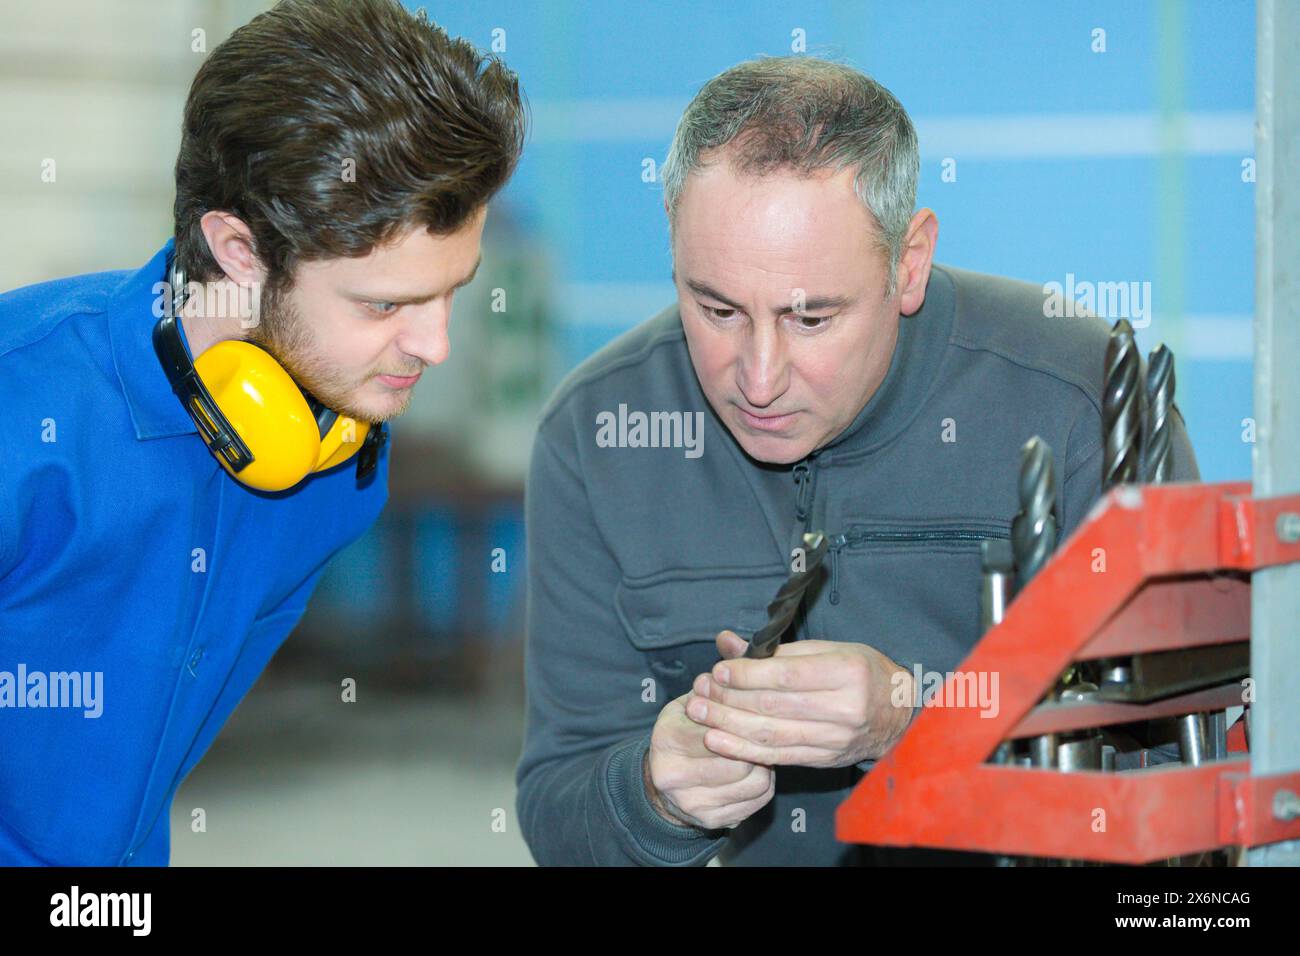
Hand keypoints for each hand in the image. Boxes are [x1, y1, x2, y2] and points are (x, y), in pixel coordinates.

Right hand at [644, 638, 774, 830]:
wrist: (664, 783)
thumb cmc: (687, 730)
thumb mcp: (695, 698)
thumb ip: (716, 671)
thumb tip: (729, 638)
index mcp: (668, 736)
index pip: (719, 724)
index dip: (744, 713)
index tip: (758, 703)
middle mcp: (673, 774)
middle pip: (739, 755)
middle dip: (757, 739)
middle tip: (769, 726)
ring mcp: (692, 803)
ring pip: (754, 779)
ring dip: (764, 761)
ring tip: (760, 746)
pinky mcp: (713, 822)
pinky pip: (757, 800)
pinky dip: (764, 782)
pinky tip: (758, 768)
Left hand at [685, 631, 914, 768]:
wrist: (900, 716)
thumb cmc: (864, 672)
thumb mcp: (830, 649)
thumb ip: (776, 650)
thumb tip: (727, 642)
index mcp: (847, 673)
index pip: (786, 675)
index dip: (746, 675)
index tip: (718, 670)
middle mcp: (843, 709)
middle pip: (773, 706)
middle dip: (728, 699)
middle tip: (698, 691)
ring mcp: (834, 739)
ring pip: (770, 734)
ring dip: (727, 725)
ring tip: (698, 713)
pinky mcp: (823, 760)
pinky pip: (777, 756)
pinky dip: (742, 749)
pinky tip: (716, 741)